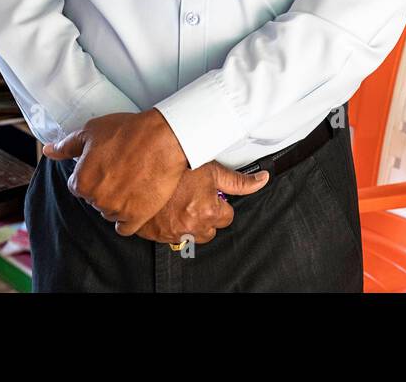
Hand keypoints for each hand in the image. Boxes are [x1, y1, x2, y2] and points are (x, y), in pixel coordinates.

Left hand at [41, 109, 188, 235]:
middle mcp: (96, 199)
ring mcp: (117, 210)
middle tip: (121, 169)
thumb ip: (66, 146)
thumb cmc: (127, 132)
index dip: (91, 173)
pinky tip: (134, 204)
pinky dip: (127, 219)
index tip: (105, 164)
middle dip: (104, 187)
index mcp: (81, 181)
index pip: (78, 185)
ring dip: (116, 201)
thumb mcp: (91, 131)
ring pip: (109, 212)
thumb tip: (49, 151)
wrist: (163, 139)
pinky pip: (125, 228)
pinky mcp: (137, 217)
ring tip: (132, 181)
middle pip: (94, 199)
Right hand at [133, 162, 270, 244]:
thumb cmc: (177, 167)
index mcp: (207, 211)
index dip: (220, 203)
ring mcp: (172, 233)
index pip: (227, 217)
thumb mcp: (212, 169)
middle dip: (207, 215)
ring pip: (192, 235)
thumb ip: (239, 181)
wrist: (143, 168)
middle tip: (196, 197)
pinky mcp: (156, 235)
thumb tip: (262, 180)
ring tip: (183, 202)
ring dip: (190, 222)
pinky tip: (169, 210)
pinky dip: (172, 226)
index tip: (211, 195)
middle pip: (210, 229)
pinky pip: (171, 236)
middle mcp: (191, 226)